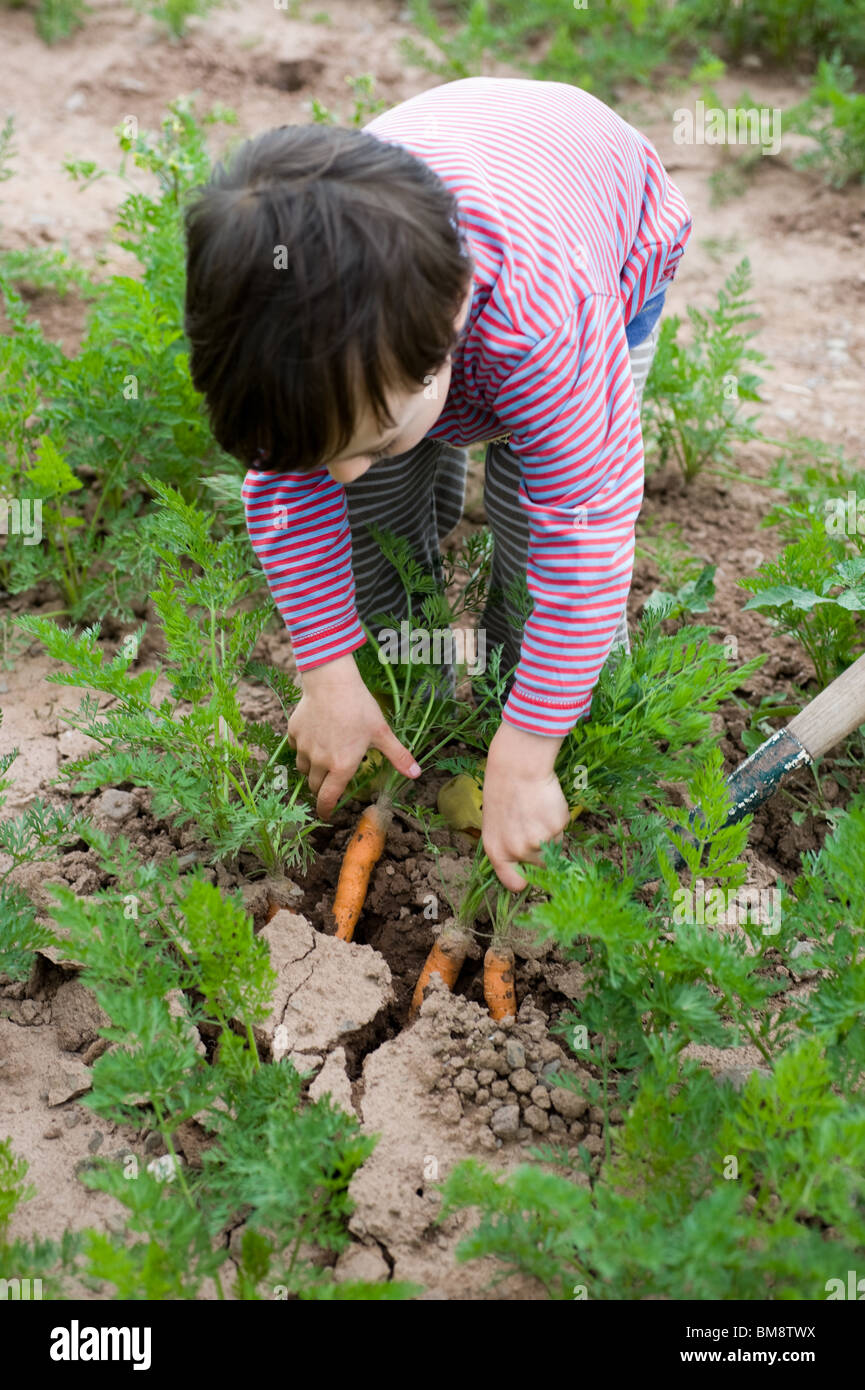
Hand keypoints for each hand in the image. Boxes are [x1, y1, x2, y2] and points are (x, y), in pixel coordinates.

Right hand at [287, 654, 420, 818]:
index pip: (328, 799)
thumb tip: (416, 774)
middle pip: (315, 786)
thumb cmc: (360, 708)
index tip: (326, 815)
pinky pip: (296, 748)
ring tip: (324, 760)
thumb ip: (398, 756)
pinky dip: (304, 749)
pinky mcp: (294, 733)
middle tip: (330, 784)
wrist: (332, 682)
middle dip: (322, 790)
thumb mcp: (382, 732)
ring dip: (313, 770)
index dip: (326, 811)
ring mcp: (304, 747)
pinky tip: (315, 737)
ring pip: (304, 769)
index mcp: (341, 767)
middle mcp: (319, 762)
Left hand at [482, 720, 567, 890]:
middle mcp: (517, 851)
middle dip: (540, 851)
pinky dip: (558, 819)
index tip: (530, 874)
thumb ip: (507, 845)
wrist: (518, 766)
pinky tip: (546, 802)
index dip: (524, 880)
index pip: (514, 883)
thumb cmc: (502, 789)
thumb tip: (524, 861)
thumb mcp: (494, 823)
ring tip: (537, 810)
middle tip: (534, 826)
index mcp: (497, 852)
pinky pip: (562, 830)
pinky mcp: (557, 827)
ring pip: (554, 847)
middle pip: (540, 865)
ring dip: (550, 834)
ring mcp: (539, 841)